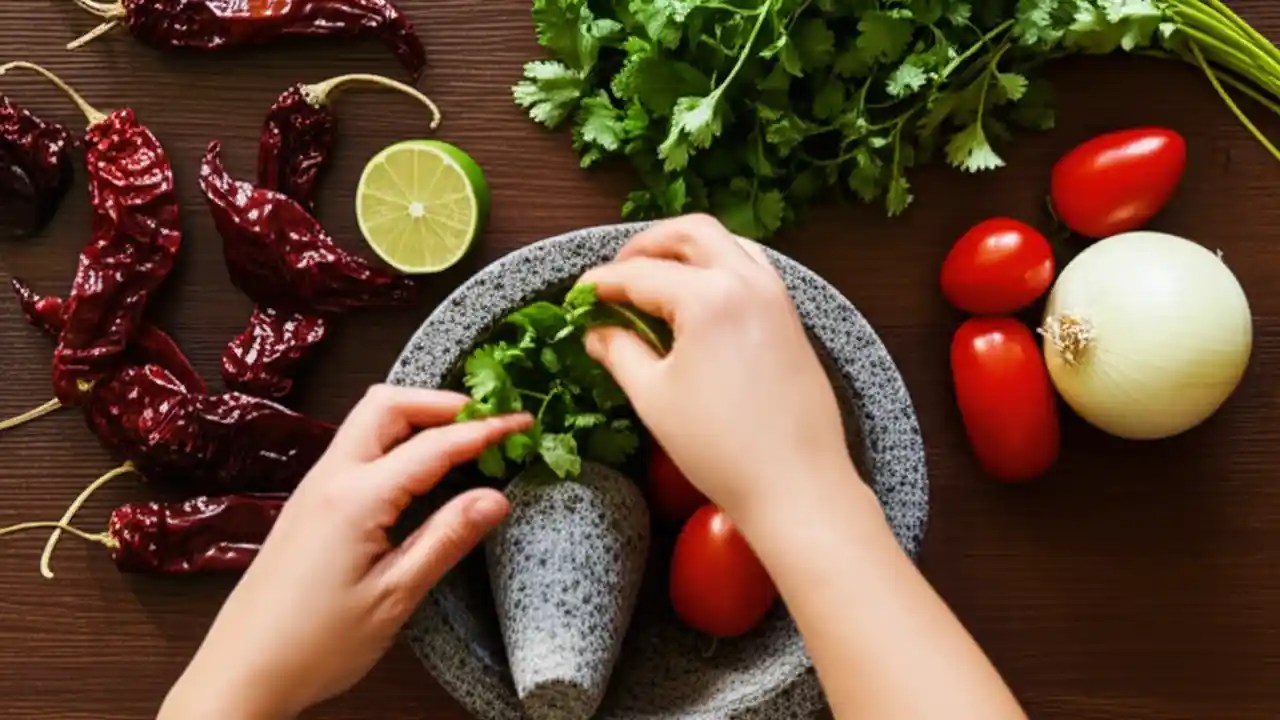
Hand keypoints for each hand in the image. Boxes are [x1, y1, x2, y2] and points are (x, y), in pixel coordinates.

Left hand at [159, 386, 530, 718]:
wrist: (242, 671)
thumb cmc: (315, 644)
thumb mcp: (395, 596)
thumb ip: (446, 539)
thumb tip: (495, 498)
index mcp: (356, 498)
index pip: (433, 445)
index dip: (484, 430)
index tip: (522, 420)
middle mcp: (331, 479)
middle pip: (388, 404)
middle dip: (441, 402)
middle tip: (486, 421)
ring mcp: (315, 488)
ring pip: (368, 421)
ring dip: (416, 417)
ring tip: (460, 439)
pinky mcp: (310, 504)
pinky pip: (357, 449)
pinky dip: (395, 440)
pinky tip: (420, 470)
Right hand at [580, 215, 857, 520]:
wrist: (797, 484)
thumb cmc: (720, 448)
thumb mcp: (654, 398)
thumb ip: (619, 352)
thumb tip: (596, 331)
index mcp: (708, 297)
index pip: (640, 274)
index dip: (601, 283)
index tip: (577, 296)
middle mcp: (747, 282)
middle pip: (690, 234)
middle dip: (647, 245)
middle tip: (616, 274)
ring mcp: (776, 297)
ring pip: (727, 243)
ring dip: (686, 250)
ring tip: (655, 279)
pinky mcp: (791, 318)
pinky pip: (752, 269)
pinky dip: (720, 267)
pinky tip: (699, 299)